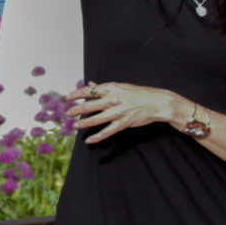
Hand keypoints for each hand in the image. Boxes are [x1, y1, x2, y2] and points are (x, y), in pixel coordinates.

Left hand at [65, 80, 180, 143]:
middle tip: (68, 113)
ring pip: (95, 119)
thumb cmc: (138, 93)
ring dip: (83, 123)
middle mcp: (112, 100)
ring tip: (75, 126)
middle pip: (88, 105)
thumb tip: (90, 84)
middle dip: (76, 110)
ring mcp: (117, 112)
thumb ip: (104, 88)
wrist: (158, 102)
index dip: (76, 94)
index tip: (67, 98)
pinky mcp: (123, 123)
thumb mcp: (120, 87)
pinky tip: (89, 140)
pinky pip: (107, 132)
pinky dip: (97, 137)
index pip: (88, 91)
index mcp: (111, 88)